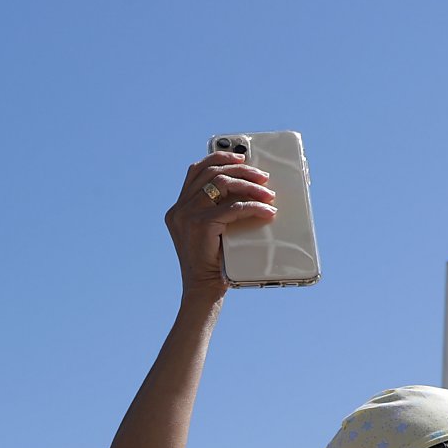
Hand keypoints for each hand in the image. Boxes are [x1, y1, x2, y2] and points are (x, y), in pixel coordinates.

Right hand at [163, 152, 275, 298]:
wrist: (202, 289)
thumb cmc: (212, 262)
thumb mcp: (209, 231)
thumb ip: (216, 210)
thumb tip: (245, 187)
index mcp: (178, 209)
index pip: (196, 171)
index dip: (219, 158)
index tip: (241, 157)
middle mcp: (179, 209)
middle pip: (211, 172)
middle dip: (241, 169)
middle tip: (262, 176)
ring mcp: (187, 216)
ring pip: (222, 184)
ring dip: (249, 184)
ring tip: (268, 193)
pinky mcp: (200, 226)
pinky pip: (233, 207)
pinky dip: (254, 206)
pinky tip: (266, 211)